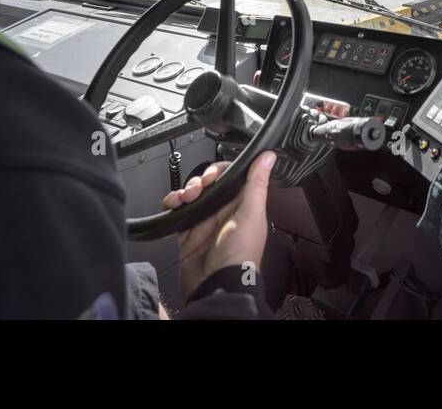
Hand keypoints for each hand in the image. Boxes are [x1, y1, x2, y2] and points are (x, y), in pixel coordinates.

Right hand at [160, 150, 276, 301]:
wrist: (216, 284)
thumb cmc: (240, 255)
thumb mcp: (251, 214)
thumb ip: (257, 183)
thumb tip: (268, 157)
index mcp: (242, 205)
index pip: (231, 177)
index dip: (220, 171)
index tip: (213, 174)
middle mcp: (223, 212)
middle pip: (208, 184)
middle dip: (199, 180)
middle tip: (198, 188)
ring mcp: (205, 222)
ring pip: (192, 195)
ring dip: (185, 190)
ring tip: (185, 198)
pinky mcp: (188, 232)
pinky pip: (177, 212)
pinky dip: (172, 204)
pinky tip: (174, 204)